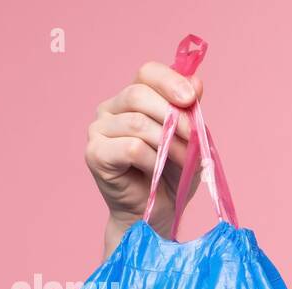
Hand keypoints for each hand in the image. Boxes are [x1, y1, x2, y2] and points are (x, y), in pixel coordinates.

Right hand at [86, 60, 203, 258]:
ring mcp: (98, 130)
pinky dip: (152, 160)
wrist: (157, 213)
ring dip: (169, 144)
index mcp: (133, 99)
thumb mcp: (188, 141)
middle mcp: (110, 109)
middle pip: (138, 94)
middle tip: (194, 138)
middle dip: (173, 116)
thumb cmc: (171, 176)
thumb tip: (196, 82)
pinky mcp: (95, 154)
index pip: (146, 73)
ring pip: (138, 123)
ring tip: (184, 162)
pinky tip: (157, 172)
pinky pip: (130, 148)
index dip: (169, 81)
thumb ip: (189, 112)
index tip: (191, 99)